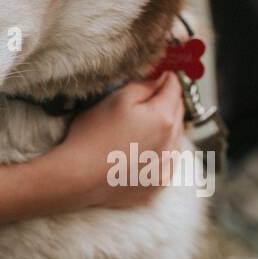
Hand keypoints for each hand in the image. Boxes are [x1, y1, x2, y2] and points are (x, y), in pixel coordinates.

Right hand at [45, 71, 185, 208]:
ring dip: (165, 127)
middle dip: (167, 102)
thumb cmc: (93, 136)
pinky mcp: (158, 184)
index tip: (163, 75)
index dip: (168, 78)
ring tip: (141, 126)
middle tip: (149, 97)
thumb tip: (161, 81)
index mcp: (163, 118)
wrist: (79, 177)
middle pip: (178, 113)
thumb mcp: (116, 99)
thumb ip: (143, 86)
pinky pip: (167, 161)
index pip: (174, 89)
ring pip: (175, 137)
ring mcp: (166, 167)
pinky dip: (160, 151)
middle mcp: (171, 144)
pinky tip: (141, 150)